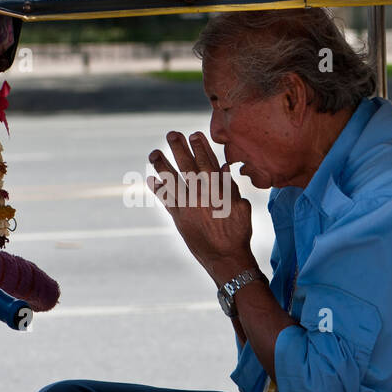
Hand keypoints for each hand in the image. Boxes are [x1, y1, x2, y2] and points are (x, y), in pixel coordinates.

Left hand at [148, 130, 254, 284]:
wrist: (225, 257)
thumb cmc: (238, 233)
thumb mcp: (241, 207)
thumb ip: (231, 187)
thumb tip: (224, 168)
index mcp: (218, 189)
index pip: (207, 161)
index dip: (200, 146)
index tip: (194, 134)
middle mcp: (201, 193)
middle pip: (187, 165)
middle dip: (178, 148)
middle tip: (171, 134)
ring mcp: (188, 205)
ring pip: (172, 180)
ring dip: (161, 165)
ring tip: (154, 153)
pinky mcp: (178, 217)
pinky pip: (165, 200)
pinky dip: (157, 189)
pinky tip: (151, 179)